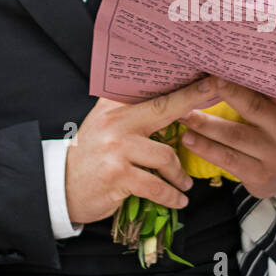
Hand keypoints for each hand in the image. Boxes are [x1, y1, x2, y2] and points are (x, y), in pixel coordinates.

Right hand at [64, 76, 222, 223]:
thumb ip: (130, 112)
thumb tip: (171, 100)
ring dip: (180, 174)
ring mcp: (116, 148)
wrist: (60, 185)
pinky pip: (156, 186)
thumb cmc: (91, 156)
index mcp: (113, 106)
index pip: (151, 89)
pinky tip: (178, 200)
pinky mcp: (118, 175)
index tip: (206, 75)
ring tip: (185, 183)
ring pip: (165, 156)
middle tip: (214, 95)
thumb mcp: (106, 126)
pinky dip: (171, 196)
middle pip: (164, 108)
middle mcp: (115, 122)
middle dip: (192, 101)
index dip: (180, 83)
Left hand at [177, 78, 275, 199]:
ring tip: (182, 114)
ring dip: (205, 124)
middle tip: (198, 84)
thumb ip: (268, 95)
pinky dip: (205, 148)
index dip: (244, 77)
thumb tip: (231, 67)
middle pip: (252, 107)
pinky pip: (228, 159)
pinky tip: (188, 139)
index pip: (267, 88)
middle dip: (224, 93)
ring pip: (234, 136)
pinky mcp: (260, 177)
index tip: (220, 65)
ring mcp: (275, 157)